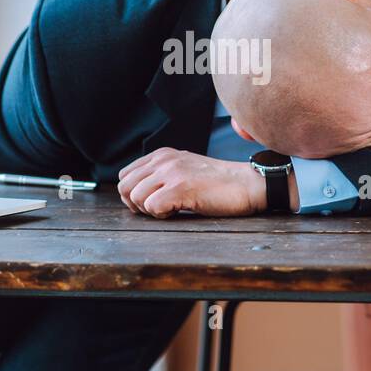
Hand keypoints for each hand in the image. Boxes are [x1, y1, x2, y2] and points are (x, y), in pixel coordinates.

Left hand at [118, 148, 268, 217]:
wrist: (246, 184)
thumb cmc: (217, 183)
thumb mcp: (184, 169)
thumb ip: (161, 175)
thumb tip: (136, 194)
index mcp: (162, 155)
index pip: (125, 175)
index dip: (133, 194)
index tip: (151, 202)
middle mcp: (163, 160)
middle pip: (125, 187)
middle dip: (136, 204)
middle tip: (158, 209)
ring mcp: (172, 172)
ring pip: (135, 197)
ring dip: (150, 210)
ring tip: (171, 208)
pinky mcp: (181, 188)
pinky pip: (152, 206)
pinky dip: (161, 215)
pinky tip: (178, 210)